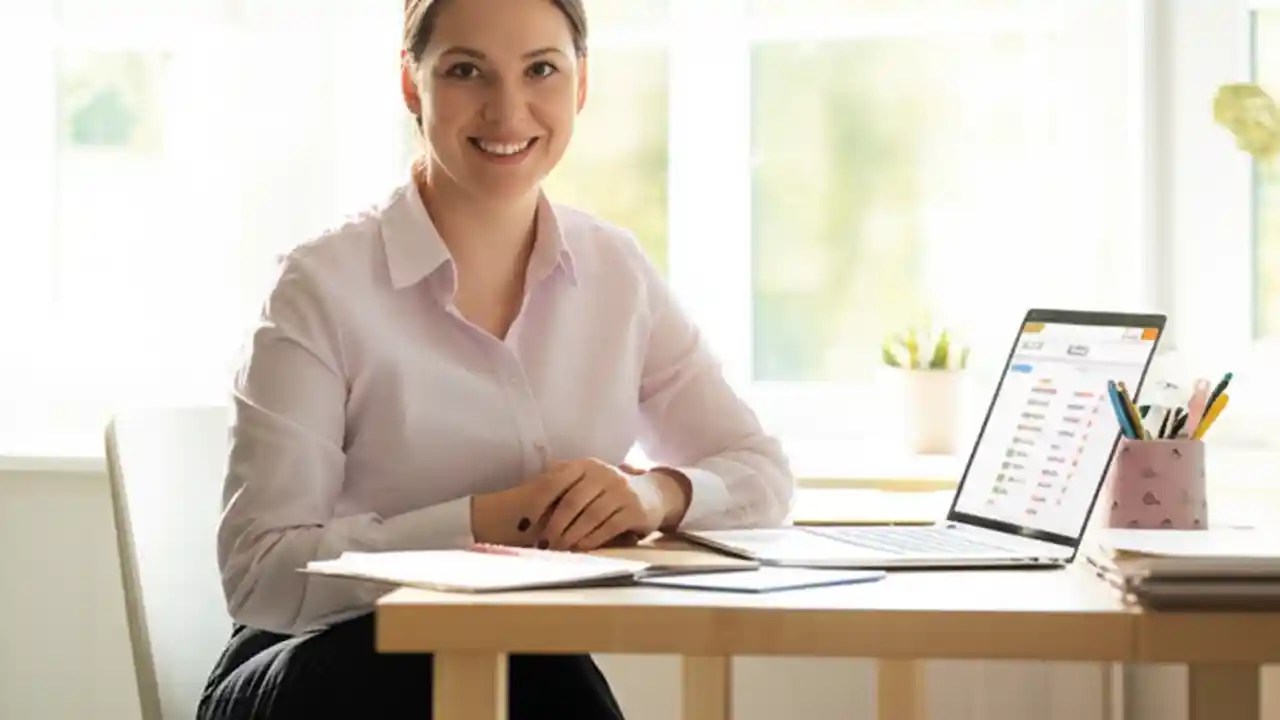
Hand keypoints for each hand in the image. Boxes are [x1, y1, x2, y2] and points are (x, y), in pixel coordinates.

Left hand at [534, 459, 685, 551]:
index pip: (556, 480)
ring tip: (559, 548)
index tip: (527, 523)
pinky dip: (592, 539)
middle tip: (543, 543)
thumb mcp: (584, 481)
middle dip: (555, 525)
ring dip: (571, 535)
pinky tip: (581, 547)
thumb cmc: (606, 492)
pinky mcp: (634, 509)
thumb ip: (559, 487)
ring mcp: (621, 490)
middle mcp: (603, 473)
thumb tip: (525, 509)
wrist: (651, 494)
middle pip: (572, 501)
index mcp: (585, 465)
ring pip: (590, 515)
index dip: (539, 503)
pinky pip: (608, 526)